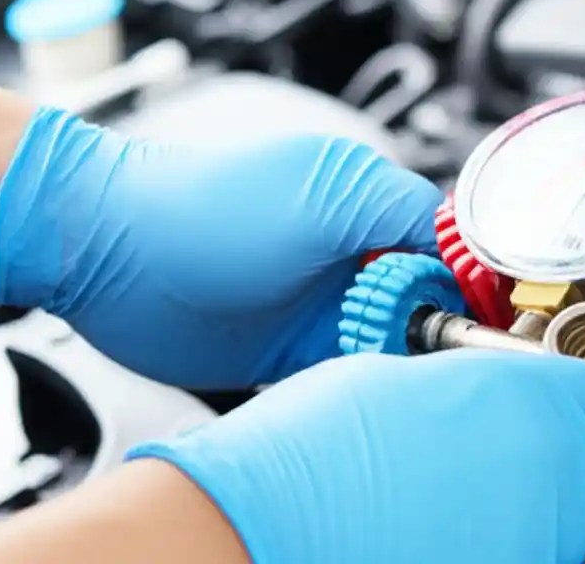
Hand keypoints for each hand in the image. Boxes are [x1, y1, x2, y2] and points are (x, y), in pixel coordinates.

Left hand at [0, 107, 440, 387]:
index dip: (464, 279)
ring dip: (399, 358)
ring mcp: (325, 302)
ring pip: (394, 339)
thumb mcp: (326, 197)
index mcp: (367, 202)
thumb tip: (458, 247)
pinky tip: (362, 386)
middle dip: (435, 324)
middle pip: (427, 297)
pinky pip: (351, 371)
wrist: (109, 253)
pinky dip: (363, 383)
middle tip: (429, 346)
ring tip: (390, 366)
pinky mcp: (295, 349)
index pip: (446, 245)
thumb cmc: (206, 212)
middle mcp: (352, 252)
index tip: (475, 311)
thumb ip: (401, 212)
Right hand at [130, 349, 584, 563]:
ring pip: (578, 530)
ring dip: (542, 524)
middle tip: (500, 480)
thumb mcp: (403, 383)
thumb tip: (493, 403)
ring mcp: (545, 537)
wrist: (260, 529)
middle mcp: (554, 465)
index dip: (577, 414)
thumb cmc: (310, 454)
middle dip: (561, 474)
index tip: (562, 426)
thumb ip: (476, 393)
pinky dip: (518, 553)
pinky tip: (457, 548)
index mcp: (530, 396)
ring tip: (466, 520)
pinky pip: (545, 562)